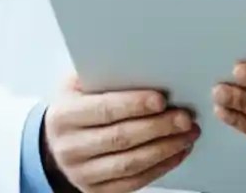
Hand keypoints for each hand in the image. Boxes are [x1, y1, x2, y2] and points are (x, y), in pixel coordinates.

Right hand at [43, 77, 199, 192]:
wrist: (57, 141)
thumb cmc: (76, 106)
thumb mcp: (78, 85)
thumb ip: (104, 75)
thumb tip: (143, 65)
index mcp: (63, 116)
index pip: (103, 110)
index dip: (134, 105)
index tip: (161, 99)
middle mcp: (69, 148)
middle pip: (120, 138)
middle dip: (158, 127)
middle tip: (184, 117)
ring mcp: (82, 173)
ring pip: (130, 164)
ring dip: (165, 148)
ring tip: (187, 134)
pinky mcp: (97, 190)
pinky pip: (134, 182)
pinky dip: (161, 167)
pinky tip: (177, 152)